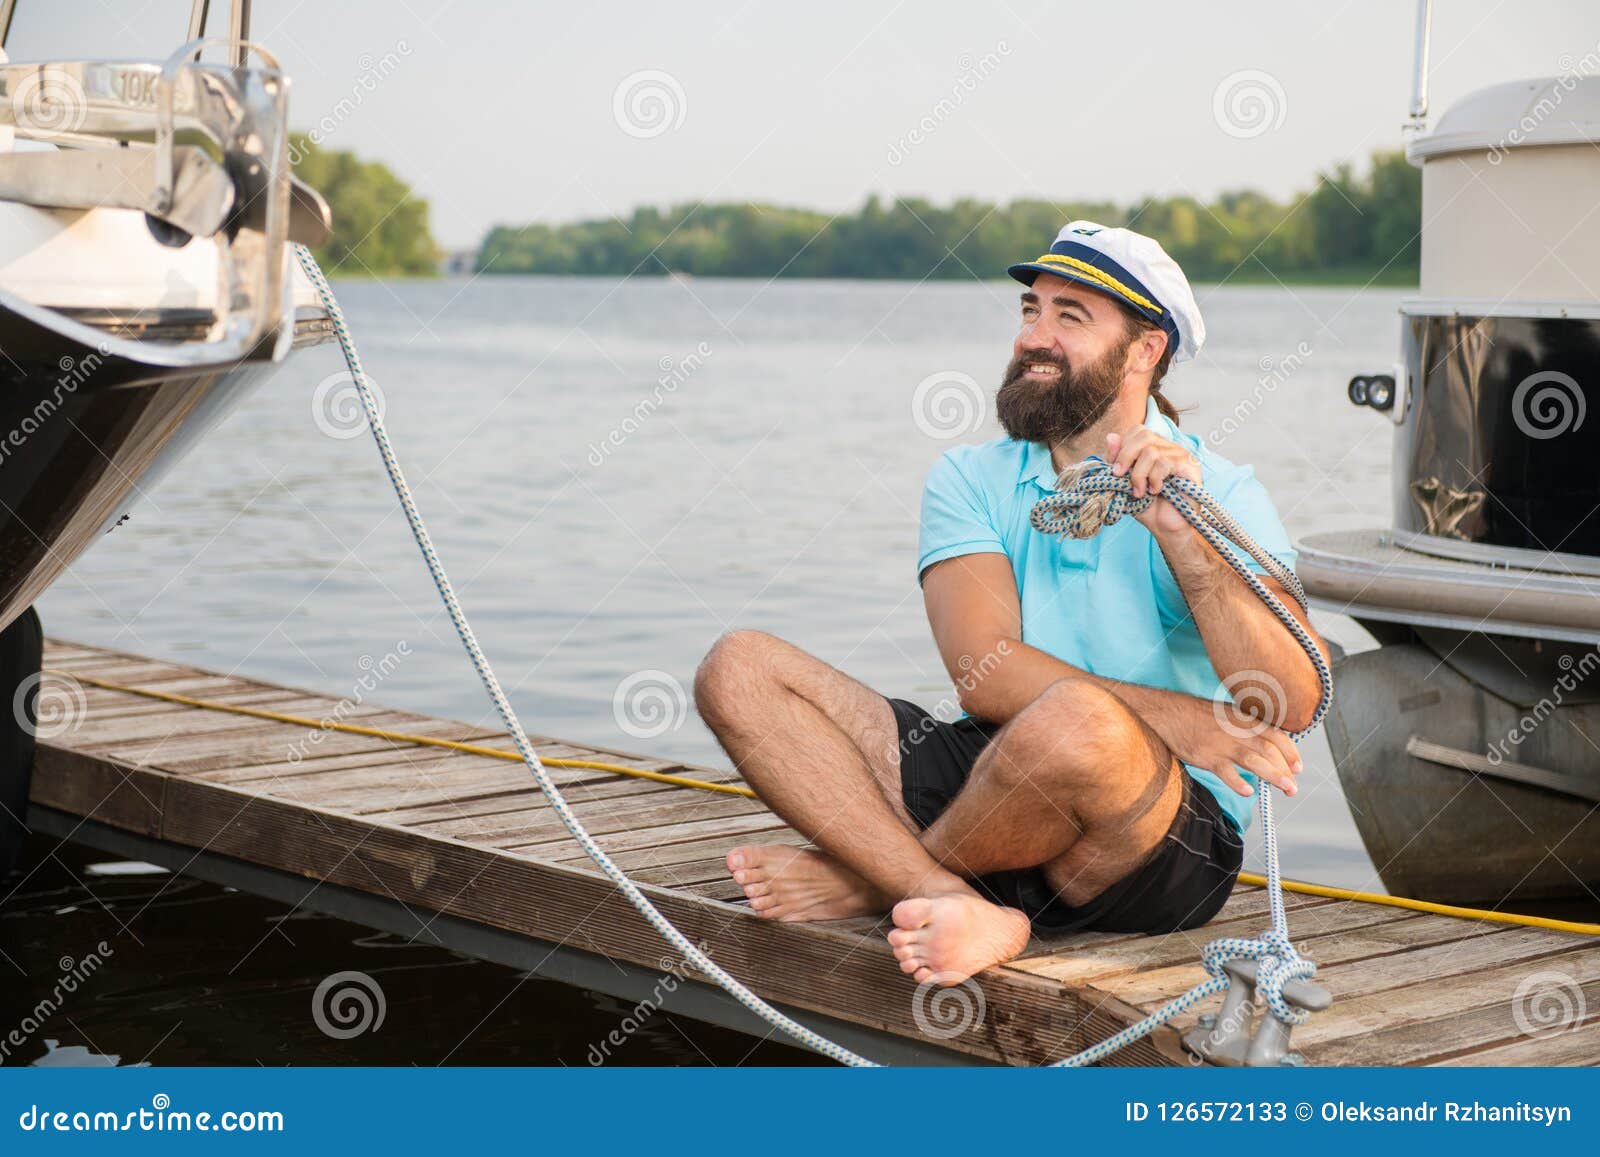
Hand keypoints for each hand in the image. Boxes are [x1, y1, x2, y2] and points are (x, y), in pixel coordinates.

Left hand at [1105, 427, 1200, 534]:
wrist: (1165, 527)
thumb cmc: (1147, 505)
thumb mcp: (1124, 481)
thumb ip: (1116, 460)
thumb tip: (1110, 437)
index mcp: (1155, 446)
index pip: (1137, 430)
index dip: (1122, 447)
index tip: (1115, 470)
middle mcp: (1169, 447)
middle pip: (1144, 435)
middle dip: (1126, 456)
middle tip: (1120, 477)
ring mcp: (1182, 455)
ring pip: (1151, 452)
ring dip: (1140, 474)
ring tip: (1140, 492)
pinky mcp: (1190, 467)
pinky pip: (1165, 463)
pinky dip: (1154, 479)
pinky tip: (1155, 491)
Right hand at [1136, 691, 1301, 797]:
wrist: (1166, 713)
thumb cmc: (1194, 715)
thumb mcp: (1225, 714)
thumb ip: (1244, 727)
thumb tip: (1263, 745)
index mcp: (1242, 719)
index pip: (1275, 735)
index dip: (1291, 752)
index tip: (1298, 767)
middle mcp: (1236, 730)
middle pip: (1269, 750)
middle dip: (1286, 769)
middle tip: (1293, 786)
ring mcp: (1221, 744)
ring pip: (1254, 761)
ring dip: (1274, 776)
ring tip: (1286, 789)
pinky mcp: (1206, 756)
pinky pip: (1226, 772)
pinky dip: (1238, 782)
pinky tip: (1247, 792)